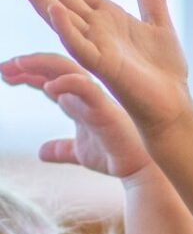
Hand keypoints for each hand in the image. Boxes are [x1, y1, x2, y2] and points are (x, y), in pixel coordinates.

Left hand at [0, 53, 150, 176]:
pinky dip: (66, 83)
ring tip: (17, 66)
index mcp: (78, 100)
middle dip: (27, 64)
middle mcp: (85, 93)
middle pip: (53, 67)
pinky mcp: (103, 107)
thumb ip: (61, 149)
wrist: (138, 170)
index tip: (5, 74)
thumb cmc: (114, 157)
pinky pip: (83, 87)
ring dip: (39, 64)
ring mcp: (94, 97)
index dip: (26, 74)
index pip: (49, 79)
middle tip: (4, 68)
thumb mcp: (79, 153)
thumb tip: (42, 152)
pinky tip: (48, 88)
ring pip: (65, 68)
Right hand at [14, 0, 189, 133]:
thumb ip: (151, 0)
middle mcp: (97, 32)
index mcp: (109, 20)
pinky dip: (67, 29)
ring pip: (63, 20)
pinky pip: (81, 48)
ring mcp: (98, 49)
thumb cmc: (166, 72)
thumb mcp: (160, 26)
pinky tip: (55, 10)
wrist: (174, 105)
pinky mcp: (104, 67)